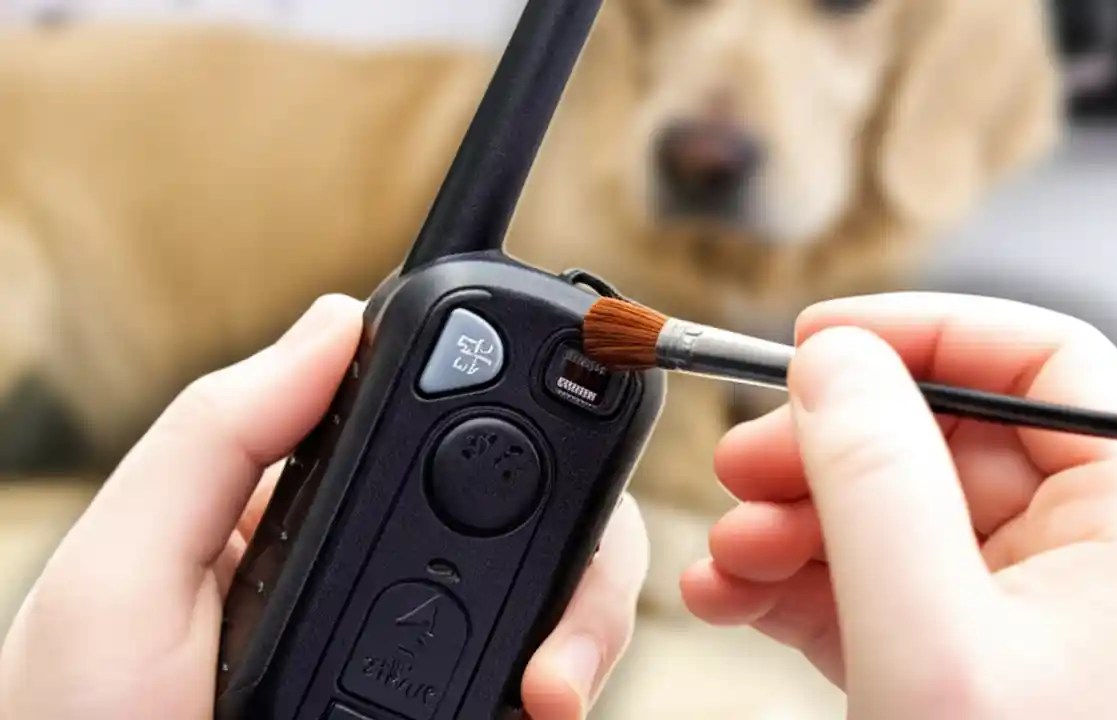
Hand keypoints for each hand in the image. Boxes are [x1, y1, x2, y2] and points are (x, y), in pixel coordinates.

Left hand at [0, 296, 645, 719]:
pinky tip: (545, 706)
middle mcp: (383, 575)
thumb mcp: (121, 579)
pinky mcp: (462, 707)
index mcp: (306, 517)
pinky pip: (550, 678)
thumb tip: (337, 320)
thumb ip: (216, 440)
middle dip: (584, 545)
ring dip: (590, 624)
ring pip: (565, 595)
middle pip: (535, 508)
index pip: (437, 427)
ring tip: (551, 692)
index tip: (550, 435)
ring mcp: (426, 651)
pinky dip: (572, 682)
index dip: (510, 413)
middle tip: (564, 616)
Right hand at [683, 294, 1116, 718]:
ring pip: (896, 514)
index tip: (822, 342)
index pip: (1047, 366)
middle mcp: (1089, 567)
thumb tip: (835, 357)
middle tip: (741, 464)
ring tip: (725, 553)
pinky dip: (798, 580)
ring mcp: (1020, 619)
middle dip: (829, 449)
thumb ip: (875, 478)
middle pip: (945, 442)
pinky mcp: (959, 663)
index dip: (929, 333)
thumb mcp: (926, 636)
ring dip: (797, 520)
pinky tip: (735, 592)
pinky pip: (873, 583)